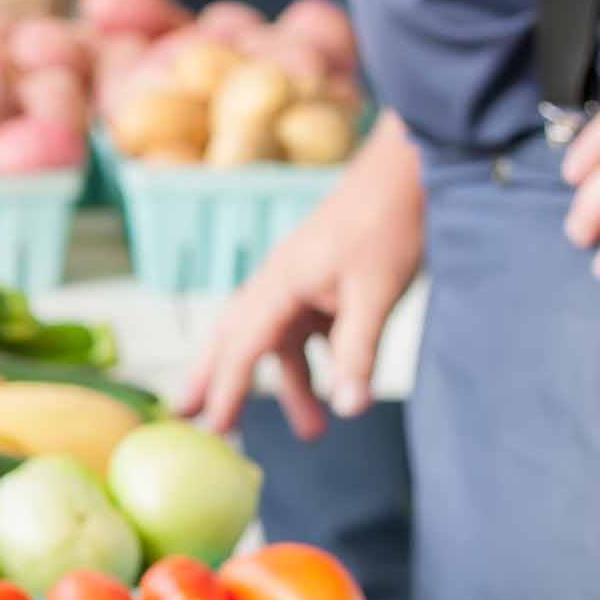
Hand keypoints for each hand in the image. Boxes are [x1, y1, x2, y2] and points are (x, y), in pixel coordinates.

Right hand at [184, 125, 424, 437]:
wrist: (409, 168)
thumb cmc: (390, 221)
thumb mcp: (377, 293)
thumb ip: (358, 352)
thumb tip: (349, 409)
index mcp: (281, 283)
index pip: (241, 348)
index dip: (227, 392)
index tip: (214, 429)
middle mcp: (279, 282)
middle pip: (233, 340)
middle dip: (214, 381)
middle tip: (191, 418)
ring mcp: (299, 279)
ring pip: (277, 341)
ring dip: (290, 385)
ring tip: (313, 431)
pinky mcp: (322, 279)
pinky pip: (307, 329)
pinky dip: (317, 360)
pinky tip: (340, 382)